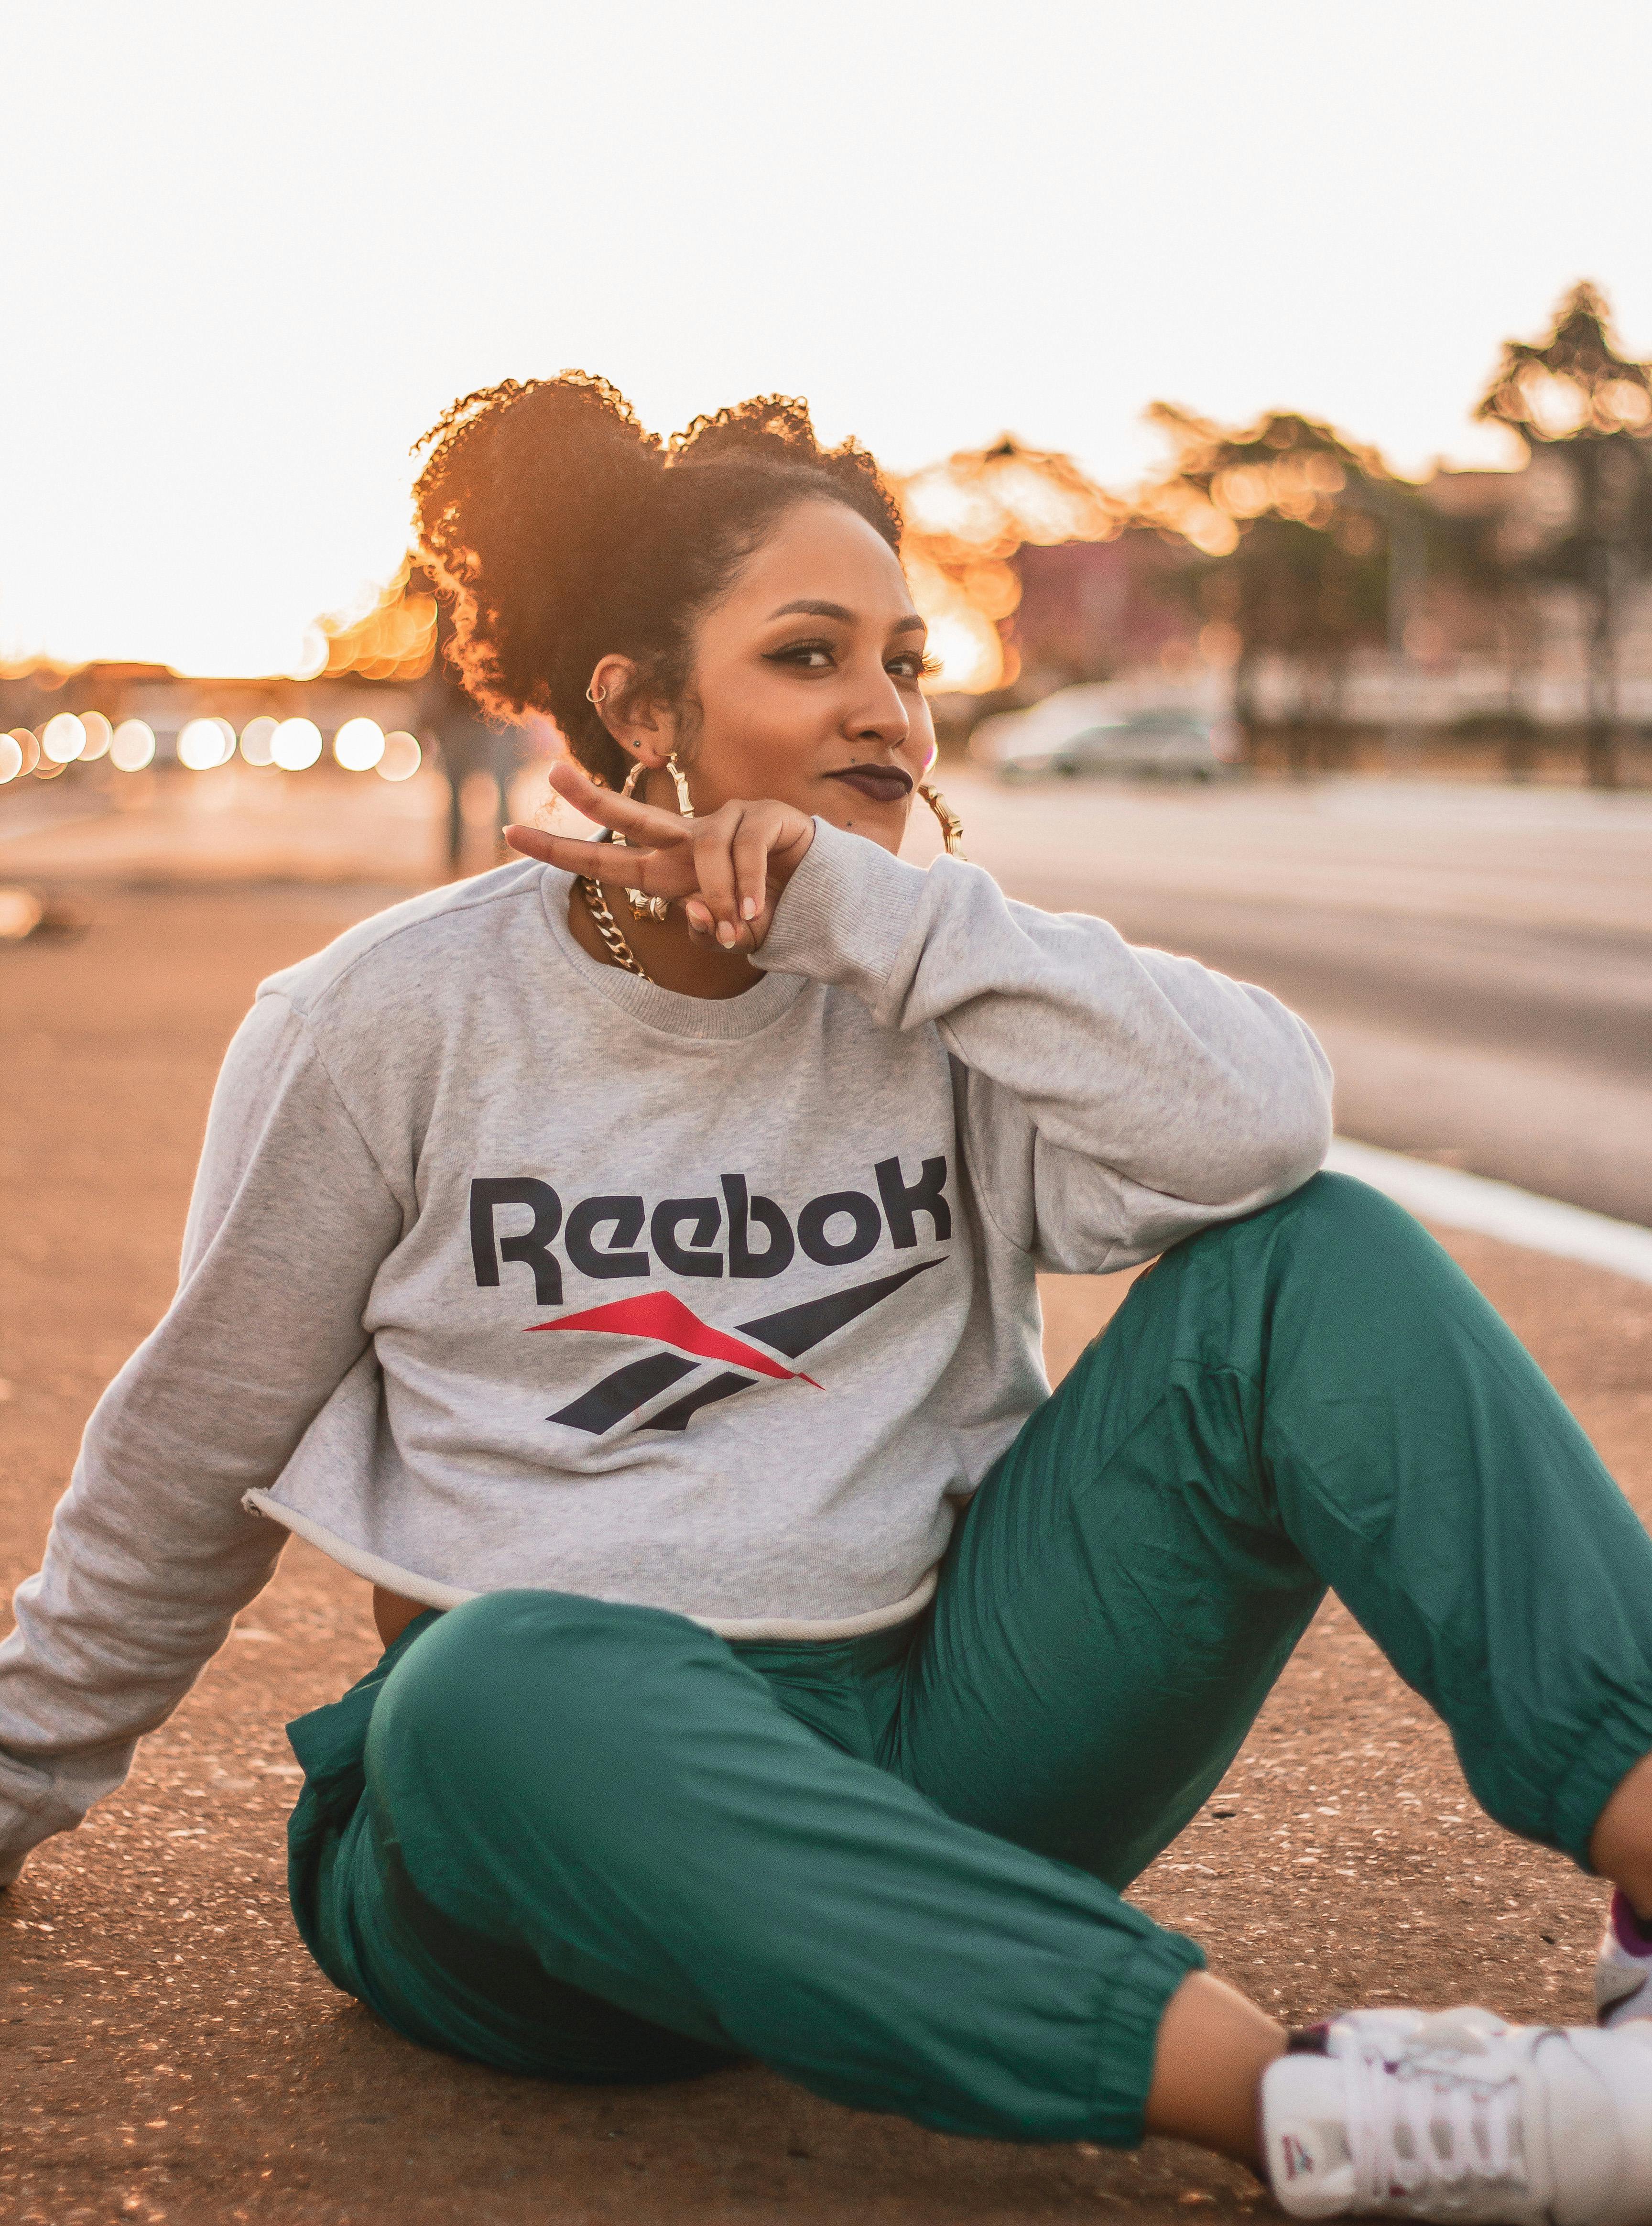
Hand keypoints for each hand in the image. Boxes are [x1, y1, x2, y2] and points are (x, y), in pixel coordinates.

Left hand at [506, 759, 814, 953]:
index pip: (606, 860)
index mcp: (670, 869)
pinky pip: (744, 850)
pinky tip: (759, 911)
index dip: (560, 849)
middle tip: (553, 771)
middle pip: (632, 814)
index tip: (510, 833)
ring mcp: (727, 820)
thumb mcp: (730, 935)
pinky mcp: (764, 816)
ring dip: (723, 894)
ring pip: (705, 850)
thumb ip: (707, 928)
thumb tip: (699, 910)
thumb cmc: (769, 916)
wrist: (826, 905)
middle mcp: (689, 838)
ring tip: (744, 925)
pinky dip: (749, 887)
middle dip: (591, 797)